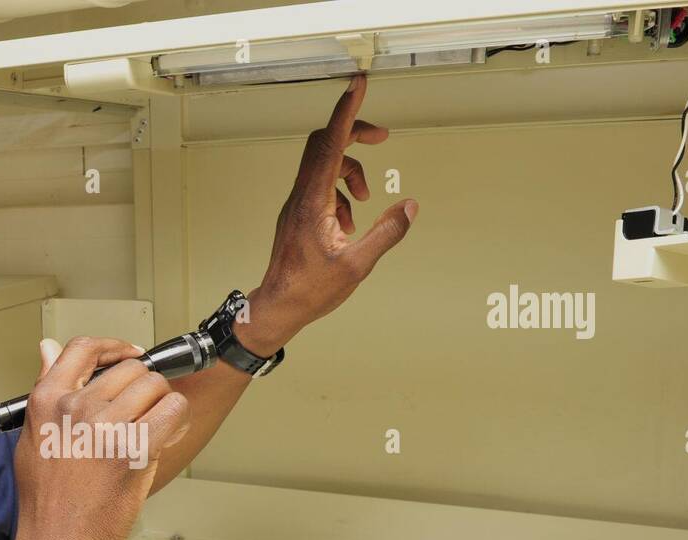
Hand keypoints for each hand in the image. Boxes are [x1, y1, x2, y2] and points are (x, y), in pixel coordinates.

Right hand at [10, 337, 190, 539]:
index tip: (127, 354)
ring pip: (155, 386)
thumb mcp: (32, 438)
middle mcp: (75, 409)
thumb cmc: (46, 504)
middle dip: (144, 389)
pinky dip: (178, 420)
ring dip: (162, 405)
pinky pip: (173, 410)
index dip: (113, 347)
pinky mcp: (133, 449)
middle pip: (130, 369)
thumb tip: (47, 350)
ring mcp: (104, 428)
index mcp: (47, 402)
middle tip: (144, 413)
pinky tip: (167, 437)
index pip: (83, 348)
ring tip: (153, 430)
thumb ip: (47, 392)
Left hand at [244, 73, 416, 352]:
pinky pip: (320, 187)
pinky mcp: (297, 215)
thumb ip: (386, 233)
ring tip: (366, 200)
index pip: (330, 144)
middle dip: (354, 133)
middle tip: (382, 136)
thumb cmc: (309, 291)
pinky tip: (349, 224)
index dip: (346, 111)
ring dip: (351, 172)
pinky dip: (340, 193)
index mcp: (313, 202)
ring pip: (323, 165)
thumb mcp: (357, 265)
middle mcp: (301, 197)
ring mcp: (296, 205)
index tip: (358, 84)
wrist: (277, 307)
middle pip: (324, 143)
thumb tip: (409, 206)